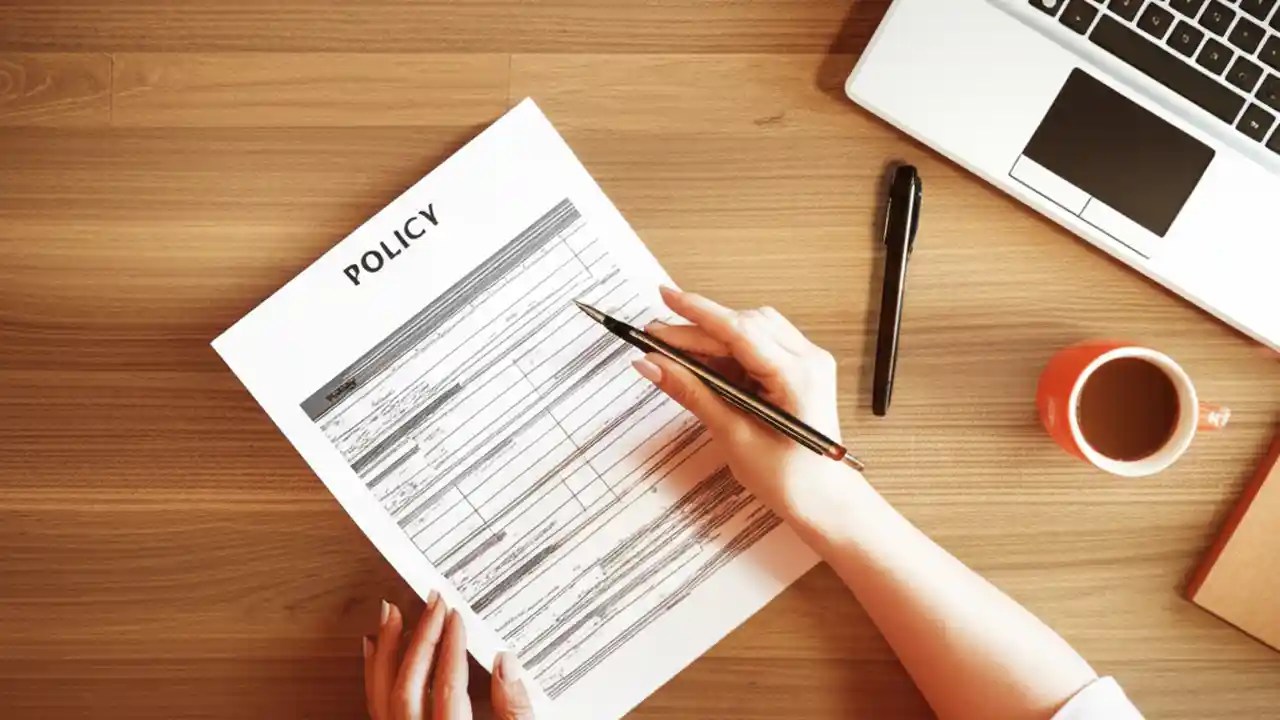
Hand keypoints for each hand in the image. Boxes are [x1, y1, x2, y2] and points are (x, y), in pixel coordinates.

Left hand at [363, 595, 533, 719]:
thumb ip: (516, 712)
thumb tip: (505, 662)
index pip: (448, 691)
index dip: (452, 650)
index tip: (457, 617)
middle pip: (409, 690)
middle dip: (420, 640)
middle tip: (432, 603)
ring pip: (382, 698)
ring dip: (386, 652)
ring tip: (391, 614)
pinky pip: (376, 709)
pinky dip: (373, 675)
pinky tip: (374, 649)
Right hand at [632, 286, 862, 527]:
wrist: (824, 500)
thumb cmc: (791, 479)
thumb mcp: (734, 436)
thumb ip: (693, 394)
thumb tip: (653, 365)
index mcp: (798, 376)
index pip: (740, 330)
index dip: (698, 312)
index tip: (665, 299)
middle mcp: (808, 360)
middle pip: (743, 325)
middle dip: (697, 329)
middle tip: (654, 338)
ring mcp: (806, 362)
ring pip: (750, 330)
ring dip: (711, 339)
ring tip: (674, 354)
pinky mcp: (798, 369)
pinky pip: (757, 346)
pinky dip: (727, 352)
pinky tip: (702, 365)